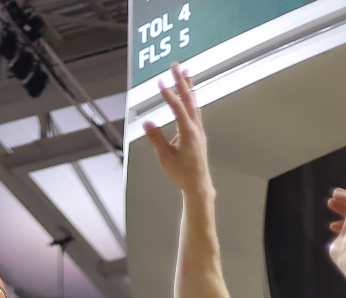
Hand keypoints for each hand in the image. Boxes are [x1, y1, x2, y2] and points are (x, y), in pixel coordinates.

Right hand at [143, 65, 211, 194]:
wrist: (198, 184)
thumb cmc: (182, 173)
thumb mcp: (166, 157)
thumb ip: (156, 139)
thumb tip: (147, 122)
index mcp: (188, 132)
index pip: (178, 108)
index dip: (168, 95)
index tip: (159, 83)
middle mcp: (196, 128)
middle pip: (189, 99)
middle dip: (181, 81)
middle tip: (175, 66)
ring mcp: (199, 130)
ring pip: (194, 103)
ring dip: (189, 86)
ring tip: (185, 72)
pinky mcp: (199, 133)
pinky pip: (195, 110)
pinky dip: (191, 99)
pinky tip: (189, 95)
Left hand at [326, 189, 345, 282]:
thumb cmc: (345, 255)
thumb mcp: (339, 244)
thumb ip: (342, 233)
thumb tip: (342, 220)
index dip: (342, 226)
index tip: (331, 226)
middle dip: (343, 209)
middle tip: (331, 203)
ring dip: (345, 199)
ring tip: (333, 196)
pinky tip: (336, 194)